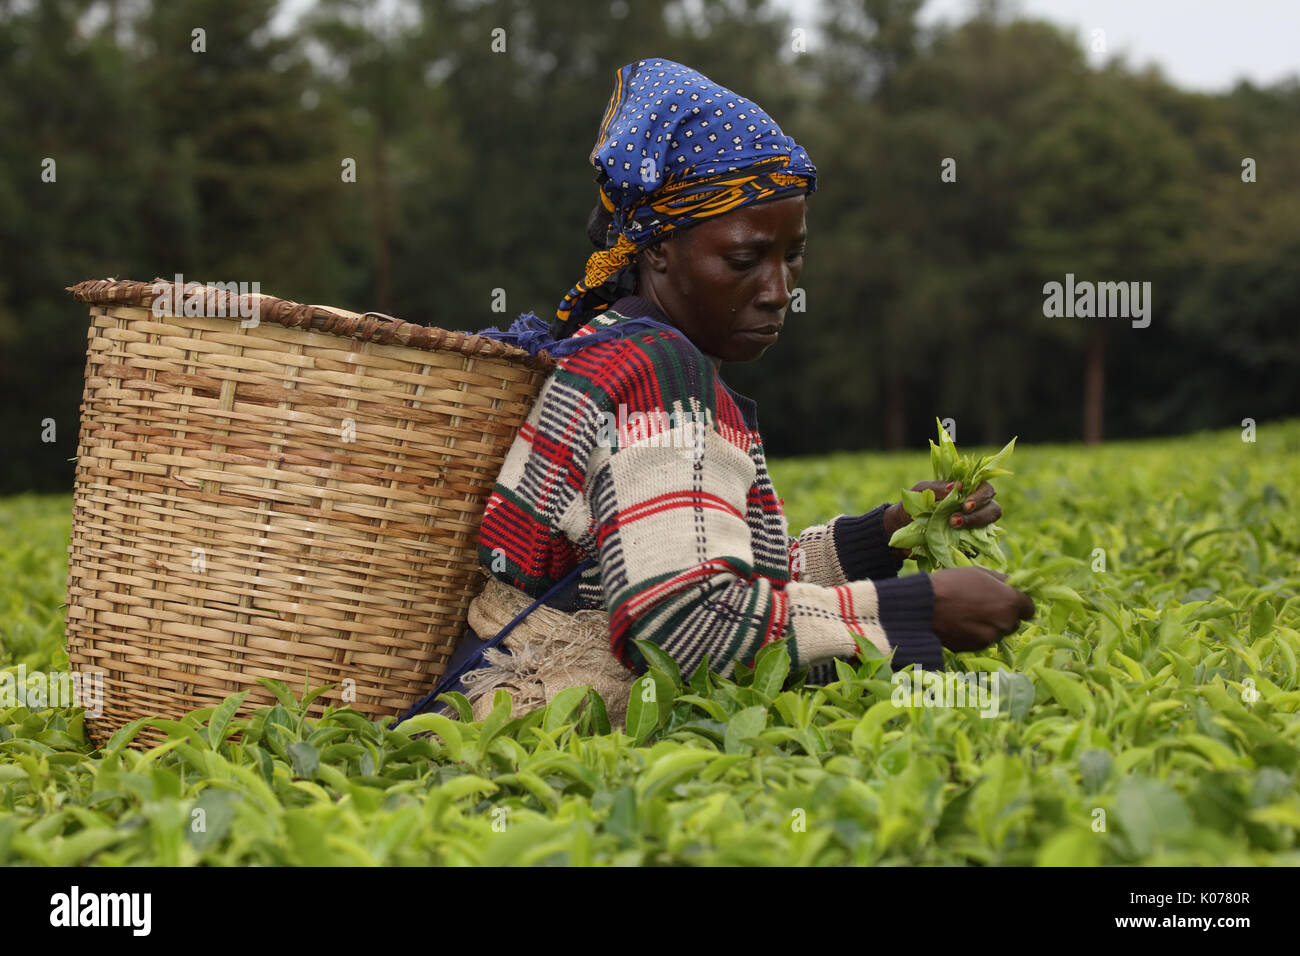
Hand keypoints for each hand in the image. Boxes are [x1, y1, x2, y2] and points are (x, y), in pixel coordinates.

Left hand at [883, 480, 1001, 558]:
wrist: (901, 527)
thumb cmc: (914, 504)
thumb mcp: (921, 491)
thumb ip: (937, 487)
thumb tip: (955, 486)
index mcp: (968, 491)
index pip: (986, 490)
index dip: (980, 497)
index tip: (964, 504)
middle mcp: (976, 509)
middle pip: (993, 509)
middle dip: (978, 515)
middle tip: (955, 520)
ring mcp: (975, 527)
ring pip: (989, 528)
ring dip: (974, 527)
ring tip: (952, 528)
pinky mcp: (970, 545)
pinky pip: (978, 547)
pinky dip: (969, 546)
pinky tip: (953, 543)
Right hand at [929, 566, 1034, 650]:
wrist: (923, 608)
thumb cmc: (951, 584)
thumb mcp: (978, 572)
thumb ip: (1001, 579)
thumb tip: (1012, 583)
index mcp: (1010, 602)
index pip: (1030, 608)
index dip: (1019, 603)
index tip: (1006, 599)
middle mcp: (1005, 623)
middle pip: (1014, 622)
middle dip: (1004, 614)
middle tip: (984, 605)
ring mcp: (990, 639)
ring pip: (997, 632)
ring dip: (989, 625)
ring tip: (968, 614)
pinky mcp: (975, 649)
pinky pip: (982, 641)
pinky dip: (975, 634)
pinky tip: (960, 623)